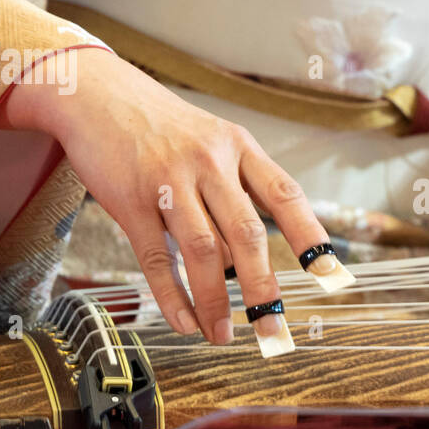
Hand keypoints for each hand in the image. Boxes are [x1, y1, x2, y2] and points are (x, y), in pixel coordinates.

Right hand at [0, 47, 332, 344]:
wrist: (96, 93)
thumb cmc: (160, 126)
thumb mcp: (211, 140)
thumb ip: (236, 189)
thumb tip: (248, 259)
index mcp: (239, 147)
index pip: (286, 195)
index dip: (311, 236)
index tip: (332, 275)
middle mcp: (210, 162)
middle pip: (246, 234)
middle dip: (262, 288)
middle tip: (272, 329)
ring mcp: (170, 181)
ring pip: (204, 251)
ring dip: (215, 300)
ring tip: (223, 334)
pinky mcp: (131, 201)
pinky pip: (157, 258)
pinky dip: (173, 295)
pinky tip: (184, 321)